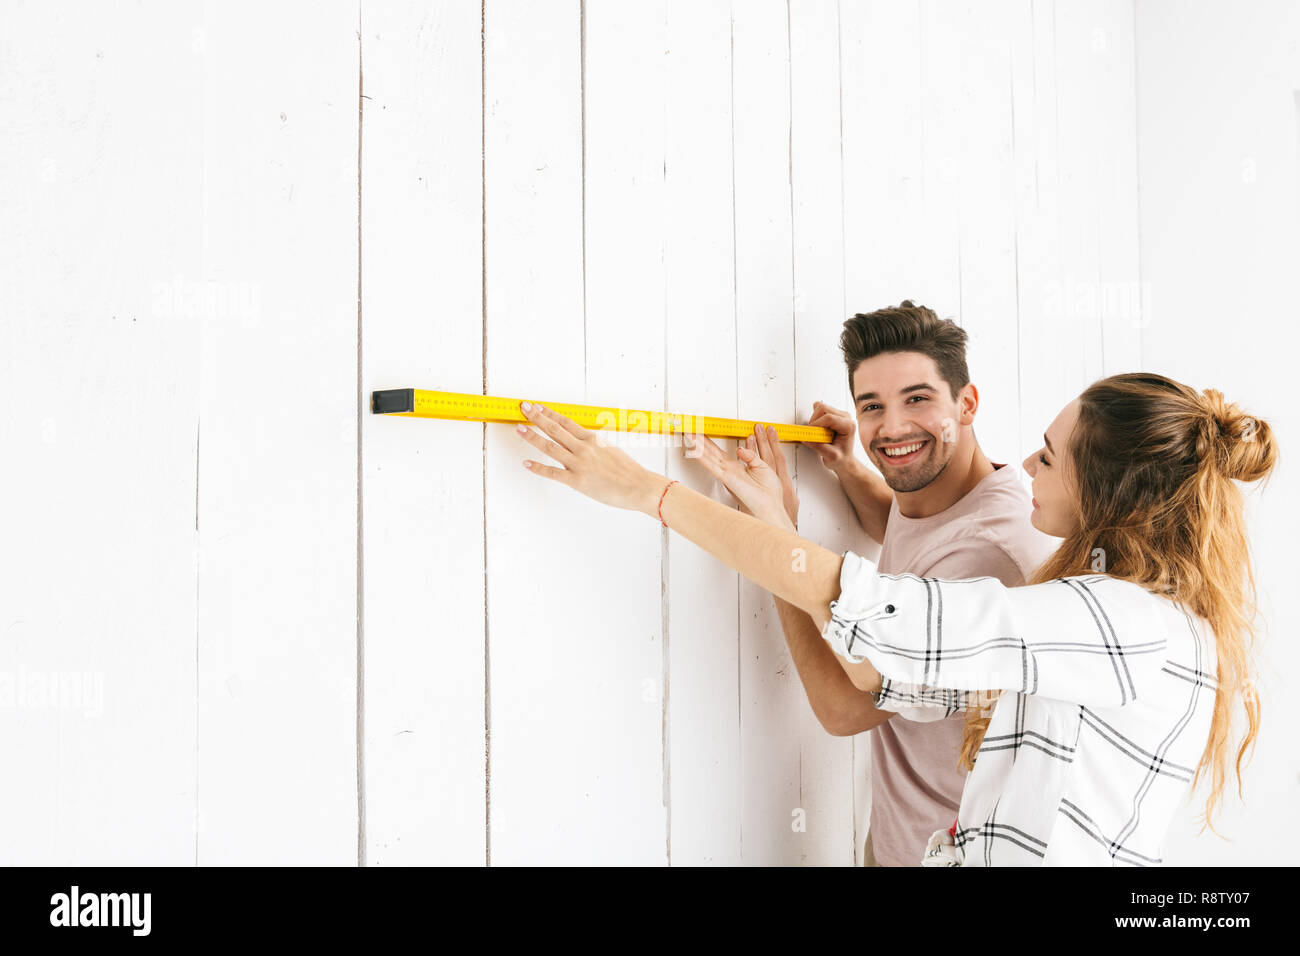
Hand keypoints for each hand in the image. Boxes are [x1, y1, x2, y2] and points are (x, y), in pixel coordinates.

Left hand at [517, 401, 660, 512]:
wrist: (639, 486)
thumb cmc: (628, 470)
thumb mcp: (610, 449)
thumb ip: (594, 445)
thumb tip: (583, 441)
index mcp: (592, 438)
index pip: (565, 421)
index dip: (549, 413)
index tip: (537, 407)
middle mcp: (583, 448)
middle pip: (554, 429)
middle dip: (536, 417)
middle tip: (523, 408)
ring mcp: (579, 463)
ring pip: (550, 447)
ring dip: (532, 437)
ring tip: (519, 429)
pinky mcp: (577, 480)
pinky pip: (553, 473)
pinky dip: (538, 468)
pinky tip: (526, 463)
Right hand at [682, 425, 793, 528]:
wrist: (771, 506)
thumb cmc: (769, 492)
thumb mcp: (763, 466)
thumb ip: (751, 455)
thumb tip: (740, 448)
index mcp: (737, 468)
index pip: (720, 453)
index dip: (711, 443)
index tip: (704, 435)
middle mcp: (729, 471)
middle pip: (711, 454)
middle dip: (701, 443)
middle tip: (692, 432)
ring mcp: (727, 475)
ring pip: (709, 458)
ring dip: (699, 447)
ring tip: (691, 436)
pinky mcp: (728, 479)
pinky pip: (713, 466)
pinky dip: (704, 459)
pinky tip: (696, 451)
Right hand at [801, 400, 856, 472]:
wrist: (845, 459)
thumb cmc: (842, 458)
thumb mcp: (831, 456)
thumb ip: (819, 447)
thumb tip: (806, 438)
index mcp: (848, 426)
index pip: (829, 418)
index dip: (816, 424)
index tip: (809, 433)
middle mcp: (845, 417)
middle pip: (823, 409)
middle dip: (814, 421)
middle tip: (813, 434)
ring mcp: (840, 415)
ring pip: (820, 407)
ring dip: (814, 420)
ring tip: (817, 433)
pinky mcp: (833, 414)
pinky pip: (819, 410)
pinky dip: (815, 418)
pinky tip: (819, 428)